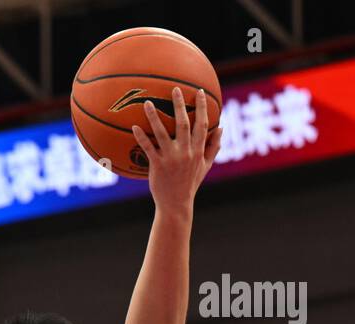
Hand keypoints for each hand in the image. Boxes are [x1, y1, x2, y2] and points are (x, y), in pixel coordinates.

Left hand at [132, 86, 221, 210]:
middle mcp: (186, 152)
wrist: (177, 203)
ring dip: (154, 117)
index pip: (202, 124)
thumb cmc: (190, 183)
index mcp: (198, 150)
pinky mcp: (157, 165)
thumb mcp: (206, 165)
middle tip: (175, 89)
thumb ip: (213, 146)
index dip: (202, 107)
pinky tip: (133, 127)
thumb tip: (221, 127)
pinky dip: (141, 137)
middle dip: (180, 105)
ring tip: (148, 103)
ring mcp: (171, 158)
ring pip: (162, 133)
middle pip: (183, 124)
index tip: (200, 92)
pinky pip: (148, 148)